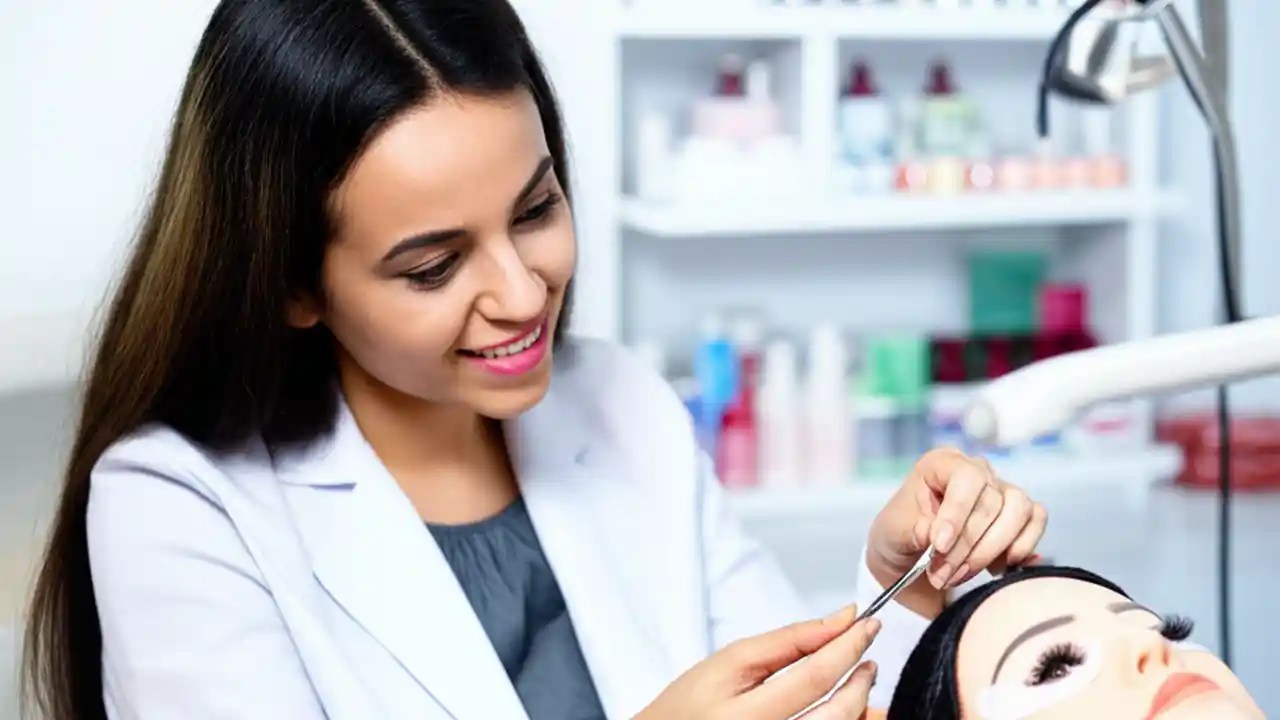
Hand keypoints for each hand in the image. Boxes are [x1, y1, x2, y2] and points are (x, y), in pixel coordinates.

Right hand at [635, 606, 881, 719]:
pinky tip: (839, 706)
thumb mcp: (730, 662)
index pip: (815, 677)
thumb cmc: (689, 705)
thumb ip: (788, 640)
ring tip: (858, 677)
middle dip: (861, 678)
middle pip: (838, 715)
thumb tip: (839, 619)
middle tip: (867, 652)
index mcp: (744, 716)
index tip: (868, 624)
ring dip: (858, 702)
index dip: (849, 646)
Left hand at [866, 448, 1047, 615]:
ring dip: (992, 551)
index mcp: (942, 463)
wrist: (909, 562)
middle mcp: (977, 471)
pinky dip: (1021, 548)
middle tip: (942, 575)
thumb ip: (914, 531)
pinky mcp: (1019, 516)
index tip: (940, 546)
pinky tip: (995, 568)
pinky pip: (1036, 522)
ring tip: (961, 575)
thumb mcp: (893, 534)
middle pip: (992, 502)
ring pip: (1019, 512)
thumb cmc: (898, 538)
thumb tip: (939, 537)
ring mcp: (1002, 491)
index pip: (965, 478)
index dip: (957, 513)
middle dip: (967, 547)